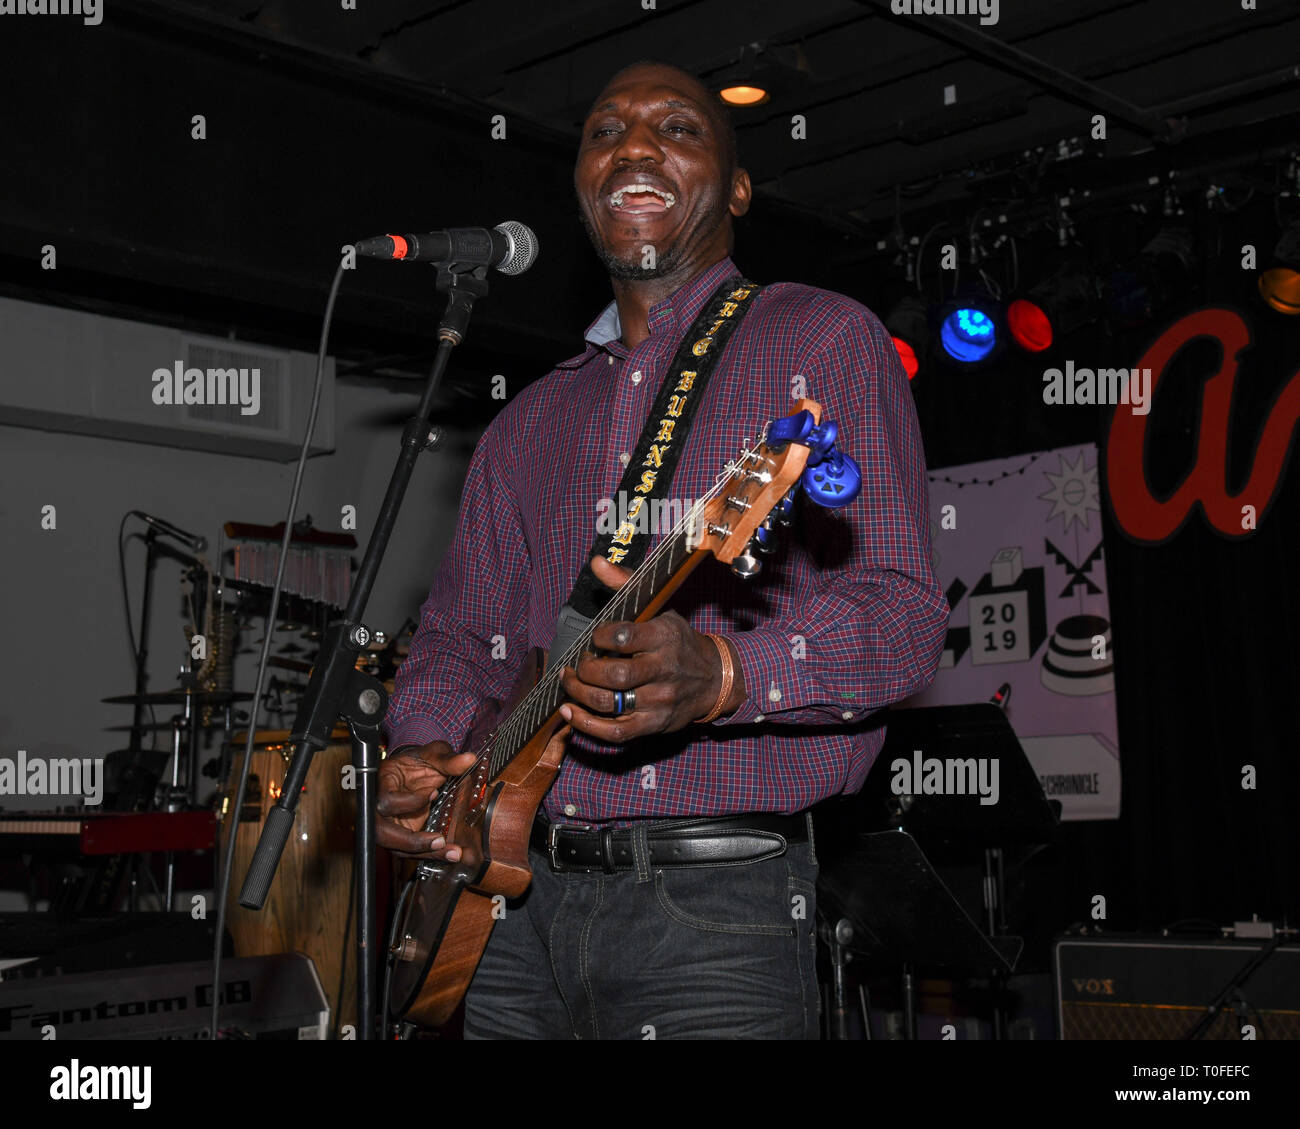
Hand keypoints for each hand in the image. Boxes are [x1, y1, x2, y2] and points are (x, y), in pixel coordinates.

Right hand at [376, 740, 476, 858]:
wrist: (412, 772)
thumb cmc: (416, 763)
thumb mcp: (431, 755)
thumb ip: (447, 759)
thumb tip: (468, 760)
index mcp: (381, 784)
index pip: (386, 801)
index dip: (409, 802)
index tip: (432, 794)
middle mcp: (378, 809)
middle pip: (382, 833)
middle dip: (411, 841)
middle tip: (439, 841)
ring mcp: (388, 825)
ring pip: (397, 848)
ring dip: (425, 853)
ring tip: (452, 853)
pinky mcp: (401, 835)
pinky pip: (410, 851)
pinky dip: (431, 854)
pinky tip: (450, 853)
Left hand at [558, 556, 745, 742]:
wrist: (714, 679)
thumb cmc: (678, 643)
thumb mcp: (659, 610)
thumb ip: (624, 586)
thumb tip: (596, 562)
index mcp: (664, 637)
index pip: (622, 637)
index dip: (598, 638)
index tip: (595, 639)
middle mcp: (663, 670)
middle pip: (613, 675)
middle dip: (584, 670)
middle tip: (577, 664)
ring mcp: (658, 700)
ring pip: (609, 704)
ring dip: (579, 694)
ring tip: (570, 684)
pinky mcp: (653, 724)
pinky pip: (614, 732)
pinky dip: (587, 725)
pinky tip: (571, 713)